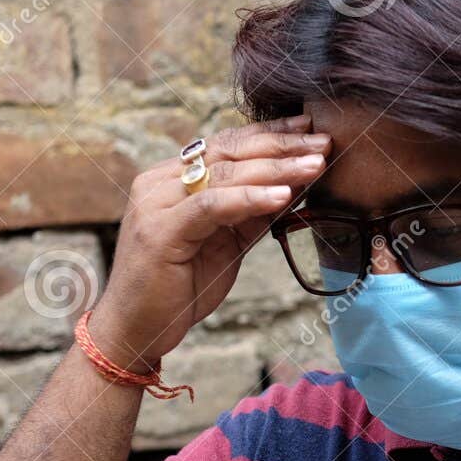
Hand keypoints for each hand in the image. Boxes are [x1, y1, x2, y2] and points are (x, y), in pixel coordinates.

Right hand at [92, 114, 327, 370]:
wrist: (136, 330)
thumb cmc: (178, 290)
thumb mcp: (224, 245)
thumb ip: (250, 214)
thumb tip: (292, 188)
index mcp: (171, 179)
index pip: (227, 145)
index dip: (270, 134)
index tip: (311, 130)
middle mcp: (160, 182)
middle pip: (229, 151)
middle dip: (281, 145)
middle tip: (324, 142)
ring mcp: (156, 203)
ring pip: (225, 174)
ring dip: (276, 168)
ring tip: (315, 164)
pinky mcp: (160, 230)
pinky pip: (213, 205)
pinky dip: (250, 198)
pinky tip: (283, 195)